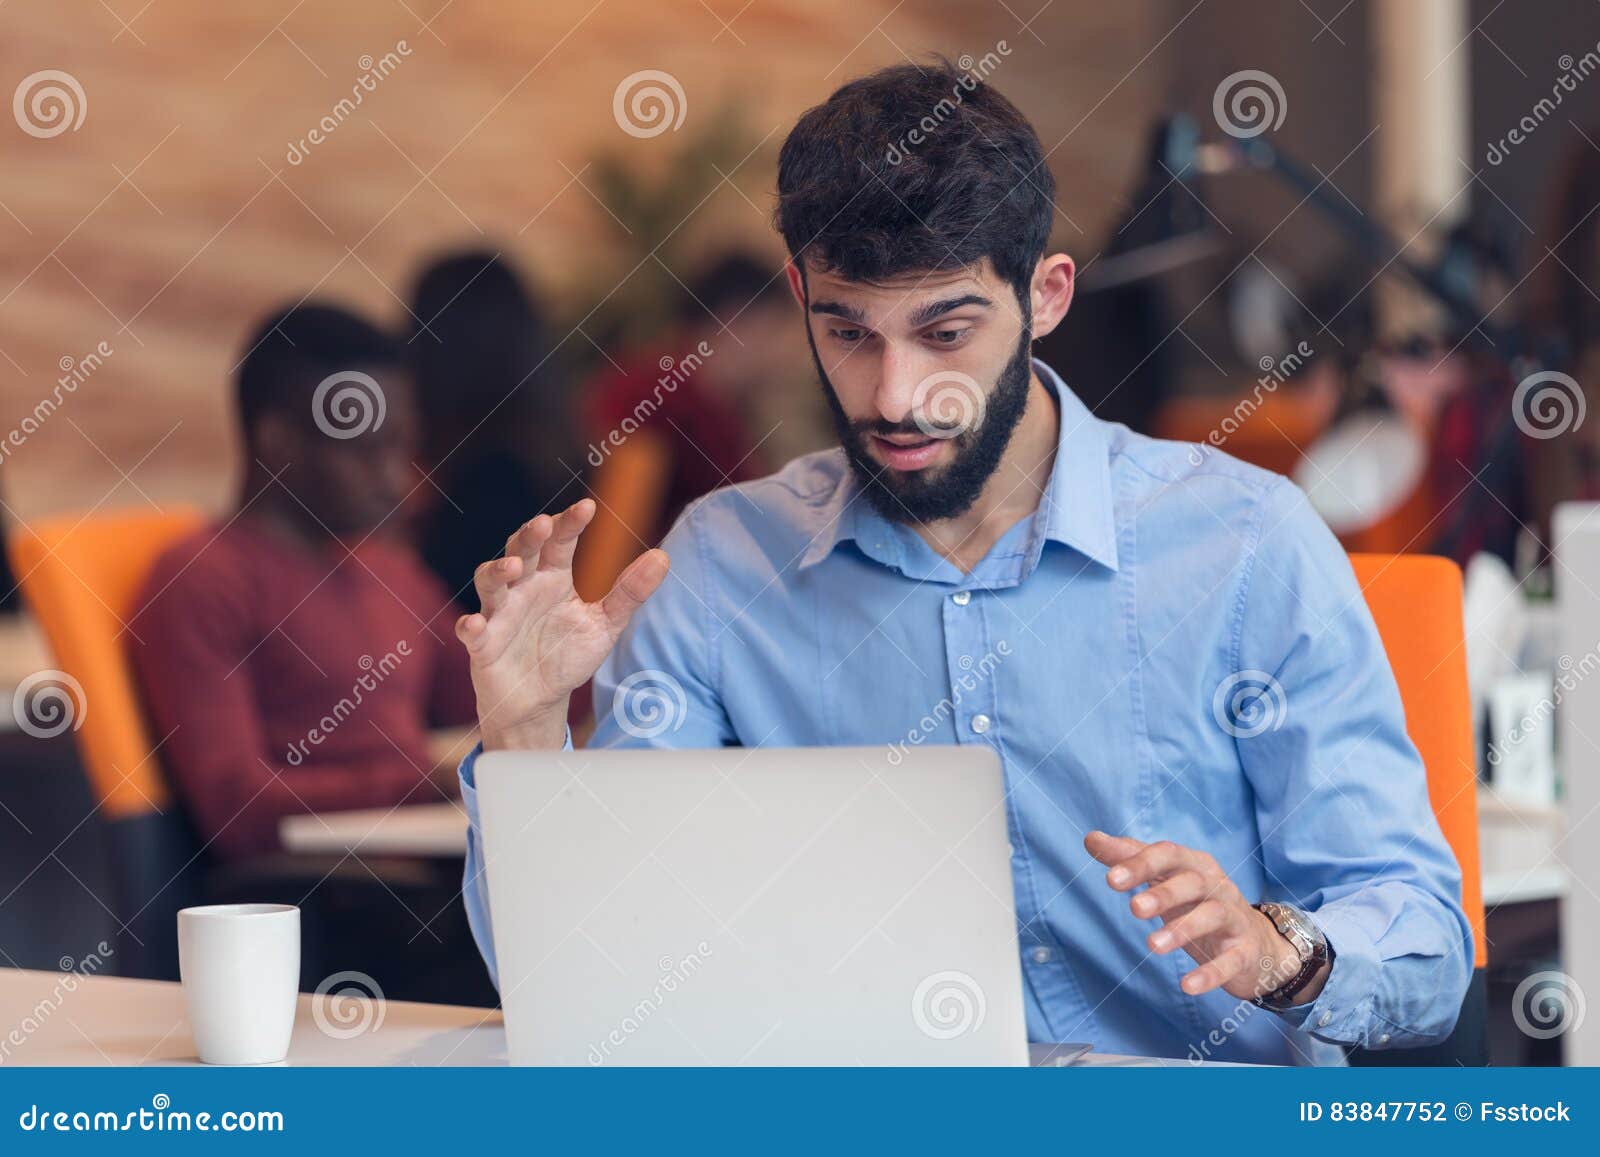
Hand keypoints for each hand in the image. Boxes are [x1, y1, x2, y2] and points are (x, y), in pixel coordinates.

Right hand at [454, 499, 668, 750]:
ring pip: (491, 582)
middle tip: (542, 524)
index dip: (569, 523)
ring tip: (514, 567)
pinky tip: (475, 624)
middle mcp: (524, 588)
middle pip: (521, 550)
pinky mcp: (483, 643)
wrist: (539, 700)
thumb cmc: (567, 654)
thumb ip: (629, 592)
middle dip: (529, 536)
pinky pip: (472, 630)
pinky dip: (471, 625)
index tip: (587, 507)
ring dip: (497, 571)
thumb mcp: (605, 624)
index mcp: (553, 577)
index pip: (560, 542)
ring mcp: (500, 613)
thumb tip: (663, 557)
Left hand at [1084, 831, 1325, 1003]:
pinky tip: (1187, 985)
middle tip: (1134, 909)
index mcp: (1194, 864)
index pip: (1168, 855)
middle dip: (1164, 894)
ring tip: (1152, 946)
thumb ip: (1129, 858)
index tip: (1111, 879)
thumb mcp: (1166, 879)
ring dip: (1183, 930)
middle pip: (1193, 883)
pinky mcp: (1245, 951)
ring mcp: (1234, 918)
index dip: (1141, 864)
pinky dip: (1211, 973)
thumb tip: (1090, 838)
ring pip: (1213, 916)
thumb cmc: (1198, 904)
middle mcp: (1217, 886)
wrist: (1256, 944)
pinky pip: (1231, 960)